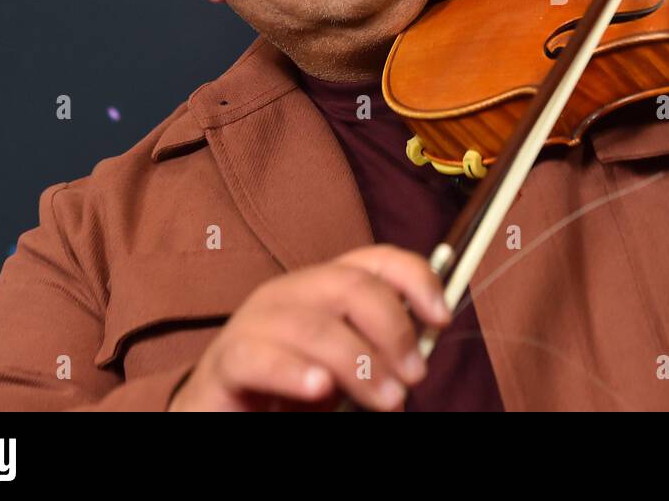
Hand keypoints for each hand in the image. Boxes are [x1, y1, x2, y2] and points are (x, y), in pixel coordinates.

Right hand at [168, 244, 449, 411]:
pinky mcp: (227, 360)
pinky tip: (319, 389)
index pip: (375, 260)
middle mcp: (290, 292)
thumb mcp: (347, 364)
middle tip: (414, 376)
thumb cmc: (293, 386)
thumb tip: (421, 355)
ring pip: (314, 327)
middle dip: (393, 330)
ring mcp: (254, 321)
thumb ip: (378, 351)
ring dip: (360, 363)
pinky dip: (293, 372)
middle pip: (349, 286)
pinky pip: (259, 357)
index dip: (415, 279)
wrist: (225, 409)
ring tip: (388, 401)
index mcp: (323, 285)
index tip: (442, 318)